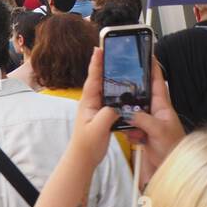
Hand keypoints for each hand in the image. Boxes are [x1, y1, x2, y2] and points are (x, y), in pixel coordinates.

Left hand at [72, 48, 120, 167]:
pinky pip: (109, 97)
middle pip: (99, 79)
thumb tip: (117, 106)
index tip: (99, 49)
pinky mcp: (102, 114)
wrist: (83, 158)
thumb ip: (107, 115)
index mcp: (88, 102)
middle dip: (103, 64)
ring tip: (118, 63)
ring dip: (110, 75)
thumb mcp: (98, 129)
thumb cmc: (87, 144)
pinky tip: (123, 87)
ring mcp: (96, 107)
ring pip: (104, 87)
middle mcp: (91, 102)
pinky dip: (115, 89)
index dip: (96, 63)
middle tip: (110, 50)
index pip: (93, 79)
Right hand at [125, 57, 184, 175]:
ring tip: (131, 127)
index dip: (153, 67)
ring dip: (128, 119)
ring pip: (132, 112)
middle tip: (120, 89)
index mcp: (163, 106)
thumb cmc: (174, 148)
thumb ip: (143, 119)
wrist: (170, 169)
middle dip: (131, 94)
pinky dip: (129, 132)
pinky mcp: (142, 133)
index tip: (147, 53)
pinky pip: (129, 127)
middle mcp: (154, 112)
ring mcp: (147, 122)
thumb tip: (128, 112)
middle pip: (140, 95)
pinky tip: (134, 139)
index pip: (157, 81)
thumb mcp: (159, 131)